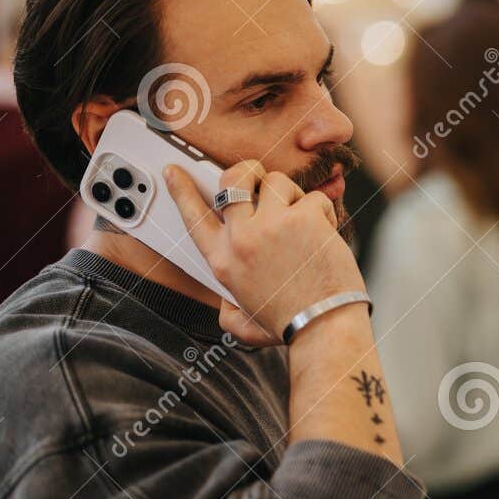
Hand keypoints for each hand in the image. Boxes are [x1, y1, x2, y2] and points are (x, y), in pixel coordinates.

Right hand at [166, 160, 364, 340]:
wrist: (324, 327)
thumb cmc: (290, 324)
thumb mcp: (241, 322)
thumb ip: (227, 308)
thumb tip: (226, 299)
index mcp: (222, 261)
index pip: (192, 215)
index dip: (180, 189)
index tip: (174, 171)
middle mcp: (241, 240)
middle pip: (232, 179)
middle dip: (247, 171)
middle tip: (259, 180)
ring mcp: (271, 225)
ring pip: (275, 181)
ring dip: (292, 195)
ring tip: (302, 221)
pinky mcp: (303, 218)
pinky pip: (313, 197)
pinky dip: (323, 212)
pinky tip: (324, 234)